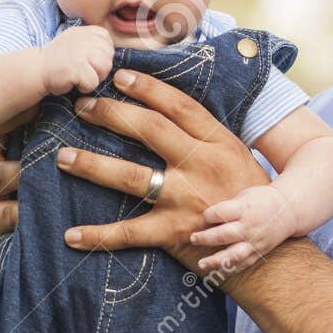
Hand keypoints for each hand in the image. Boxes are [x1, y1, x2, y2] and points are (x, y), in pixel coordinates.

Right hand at [41, 25, 114, 95]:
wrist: (37, 68)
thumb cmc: (60, 59)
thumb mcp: (77, 41)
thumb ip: (95, 42)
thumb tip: (111, 52)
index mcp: (87, 31)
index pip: (108, 42)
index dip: (101, 55)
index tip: (86, 59)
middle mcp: (85, 38)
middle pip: (109, 58)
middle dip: (99, 69)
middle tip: (83, 69)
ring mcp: (81, 52)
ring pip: (104, 69)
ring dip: (94, 77)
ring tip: (79, 75)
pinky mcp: (77, 68)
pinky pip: (93, 82)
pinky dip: (85, 87)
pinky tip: (73, 81)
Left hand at [57, 67, 269, 274]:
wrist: (269, 254)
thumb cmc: (248, 201)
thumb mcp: (236, 157)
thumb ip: (204, 137)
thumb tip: (166, 111)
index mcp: (219, 142)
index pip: (178, 106)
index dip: (147, 88)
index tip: (118, 78)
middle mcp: (202, 166)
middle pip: (150, 129)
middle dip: (111, 114)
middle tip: (81, 106)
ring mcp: (187, 200)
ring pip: (131, 176)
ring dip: (92, 164)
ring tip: (63, 157)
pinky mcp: (176, 233)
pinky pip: (130, 234)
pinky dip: (100, 235)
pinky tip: (72, 235)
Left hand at [190, 185, 295, 275]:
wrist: (288, 211)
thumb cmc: (261, 201)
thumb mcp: (244, 196)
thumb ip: (227, 208)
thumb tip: (204, 220)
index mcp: (245, 208)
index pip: (220, 213)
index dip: (208, 216)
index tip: (205, 217)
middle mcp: (250, 226)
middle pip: (223, 235)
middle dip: (205, 238)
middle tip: (193, 238)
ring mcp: (255, 241)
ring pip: (233, 255)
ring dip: (215, 261)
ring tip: (202, 264)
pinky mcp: (259, 252)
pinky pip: (243, 264)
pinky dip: (230, 269)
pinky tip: (218, 271)